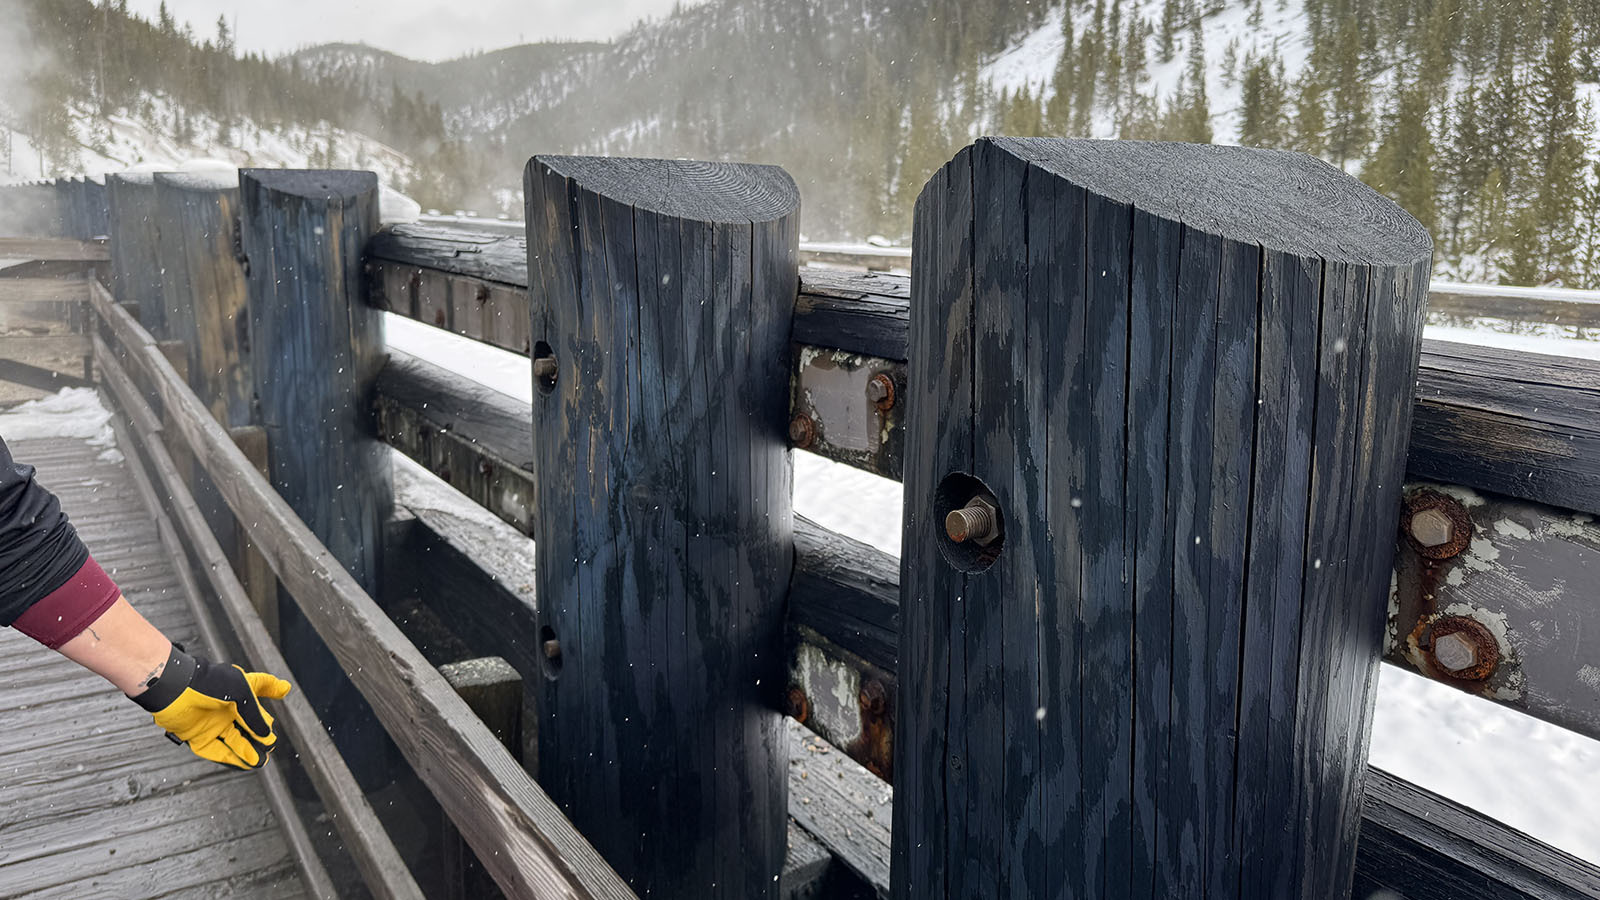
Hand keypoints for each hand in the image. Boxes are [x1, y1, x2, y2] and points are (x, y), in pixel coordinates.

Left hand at [131, 645, 291, 769]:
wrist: (175, 691)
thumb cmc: (207, 683)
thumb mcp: (241, 693)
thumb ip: (256, 715)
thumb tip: (266, 734)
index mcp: (238, 690)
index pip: (258, 687)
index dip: (272, 687)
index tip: (283, 689)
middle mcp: (227, 707)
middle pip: (249, 723)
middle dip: (261, 734)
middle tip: (270, 743)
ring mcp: (214, 723)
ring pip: (236, 741)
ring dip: (249, 751)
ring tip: (261, 760)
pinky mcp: (200, 738)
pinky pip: (219, 752)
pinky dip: (233, 759)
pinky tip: (246, 764)